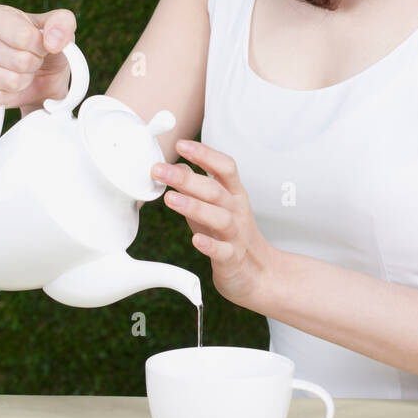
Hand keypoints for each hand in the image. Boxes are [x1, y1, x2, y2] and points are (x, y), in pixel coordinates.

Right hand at [0, 5, 76, 109]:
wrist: (38, 75)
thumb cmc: (43, 45)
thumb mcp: (59, 26)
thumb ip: (62, 22)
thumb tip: (53, 41)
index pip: (25, 37)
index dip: (41, 46)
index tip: (40, 45)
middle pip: (20, 61)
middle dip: (34, 63)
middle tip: (30, 59)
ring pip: (12, 82)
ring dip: (24, 80)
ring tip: (20, 70)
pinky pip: (0, 98)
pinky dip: (12, 95)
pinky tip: (8, 84)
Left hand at [151, 139, 278, 312]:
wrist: (258, 273)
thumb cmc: (230, 234)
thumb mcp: (214, 207)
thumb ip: (196, 188)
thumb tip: (174, 166)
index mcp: (235, 194)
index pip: (225, 167)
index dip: (205, 154)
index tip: (181, 145)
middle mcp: (237, 211)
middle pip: (215, 190)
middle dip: (186, 178)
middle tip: (159, 170)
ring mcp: (236, 235)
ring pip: (219, 218)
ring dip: (194, 206)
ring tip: (170, 199)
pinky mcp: (232, 259)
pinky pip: (223, 251)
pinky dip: (210, 245)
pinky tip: (195, 240)